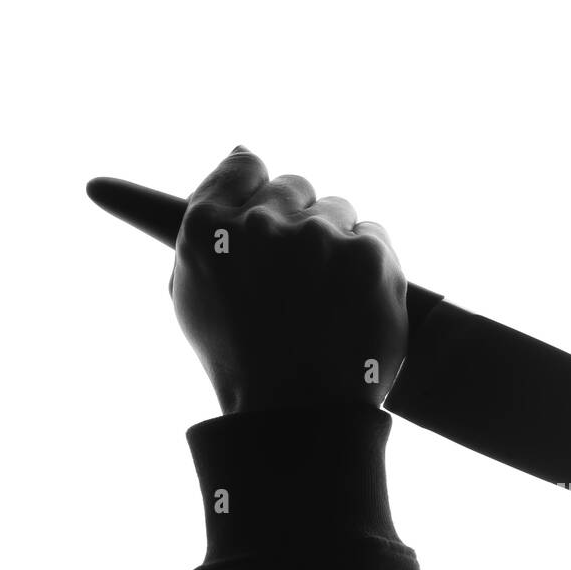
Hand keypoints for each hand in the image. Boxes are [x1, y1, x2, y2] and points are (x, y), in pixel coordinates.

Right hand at [169, 146, 406, 413]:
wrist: (300, 419)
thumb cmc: (245, 361)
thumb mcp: (197, 294)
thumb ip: (211, 218)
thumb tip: (243, 150)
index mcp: (206, 230)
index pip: (244, 167)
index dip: (260, 195)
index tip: (270, 224)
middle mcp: (259, 224)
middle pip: (294, 189)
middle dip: (298, 225)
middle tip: (301, 284)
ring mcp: (316, 237)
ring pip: (337, 212)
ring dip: (336, 246)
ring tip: (327, 305)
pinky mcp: (367, 254)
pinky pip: (373, 236)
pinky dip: (369, 266)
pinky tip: (354, 306)